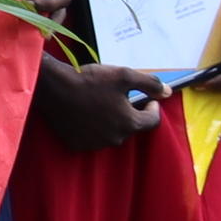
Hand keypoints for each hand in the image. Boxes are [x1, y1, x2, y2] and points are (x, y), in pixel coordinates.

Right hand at [35, 56, 166, 151]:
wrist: (54, 87)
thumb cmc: (90, 80)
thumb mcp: (124, 75)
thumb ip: (150, 84)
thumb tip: (167, 92)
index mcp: (130, 123)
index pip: (152, 120)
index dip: (153, 107)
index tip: (148, 98)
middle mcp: (115, 138)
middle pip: (131, 127)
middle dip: (130, 113)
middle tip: (121, 96)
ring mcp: (95, 144)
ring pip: (112, 133)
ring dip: (112, 121)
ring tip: (102, 104)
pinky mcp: (78, 145)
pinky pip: (93, 138)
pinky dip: (94, 128)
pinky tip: (87, 113)